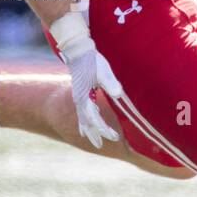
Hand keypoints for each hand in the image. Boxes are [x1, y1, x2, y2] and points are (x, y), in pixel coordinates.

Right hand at [49, 10, 122, 148]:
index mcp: (83, 97)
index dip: (103, 129)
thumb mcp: (103, 70)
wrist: (78, 50)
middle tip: (100, 146)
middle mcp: (79, 100)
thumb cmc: (92, 60)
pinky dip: (84, 122)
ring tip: (93, 141)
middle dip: (94, 134)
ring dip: (88, 130)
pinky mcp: (80, 93)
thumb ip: (110, 83)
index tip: (114, 136)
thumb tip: (118, 94)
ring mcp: (78, 97)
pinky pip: (81, 112)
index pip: (94, 119)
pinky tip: (84, 127)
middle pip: (86, 122)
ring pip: (82, 119)